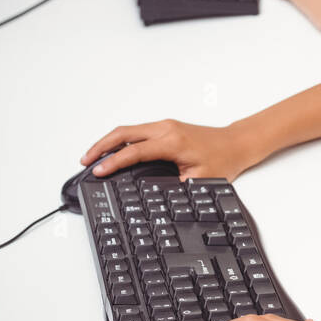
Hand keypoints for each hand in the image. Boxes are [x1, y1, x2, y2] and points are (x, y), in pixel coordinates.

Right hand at [81, 119, 256, 181]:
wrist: (237, 143)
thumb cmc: (223, 160)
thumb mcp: (199, 180)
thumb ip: (172, 186)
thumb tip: (150, 194)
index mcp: (171, 141)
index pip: (133, 151)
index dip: (112, 162)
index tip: (97, 171)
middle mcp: (165, 129)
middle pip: (123, 133)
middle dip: (100, 146)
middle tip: (84, 161)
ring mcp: (165, 126)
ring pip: (128, 130)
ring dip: (109, 142)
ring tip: (93, 157)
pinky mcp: (166, 128)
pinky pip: (136, 131)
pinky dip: (120, 140)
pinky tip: (114, 151)